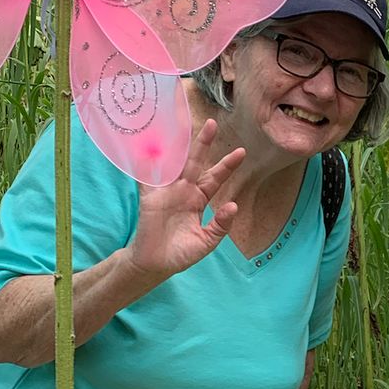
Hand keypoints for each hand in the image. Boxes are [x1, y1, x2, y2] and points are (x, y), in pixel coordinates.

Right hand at [125, 117, 244, 280]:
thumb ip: (220, 225)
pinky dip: (147, 163)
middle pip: (196, 163)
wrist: (155, 265)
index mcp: (199, 200)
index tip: (241, 152)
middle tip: (213, 123)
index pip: (215, 178)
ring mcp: (166, 192)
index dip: (227, 166)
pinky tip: (150, 146)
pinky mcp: (149, 198)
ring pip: (175, 164)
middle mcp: (183, 191)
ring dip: (179, 146)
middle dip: (204, 144)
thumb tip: (234, 206)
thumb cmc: (181, 253)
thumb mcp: (207, 241)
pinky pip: (148, 178)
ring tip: (185, 126)